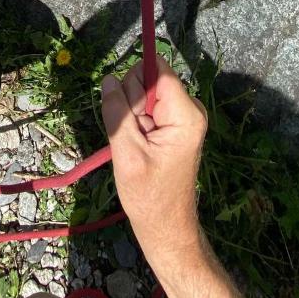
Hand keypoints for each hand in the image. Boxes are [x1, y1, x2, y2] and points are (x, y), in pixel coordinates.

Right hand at [101, 57, 207, 275]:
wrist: (165, 227)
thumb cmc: (148, 196)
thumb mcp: (126, 153)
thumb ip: (117, 112)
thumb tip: (109, 78)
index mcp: (186, 114)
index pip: (158, 70)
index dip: (135, 82)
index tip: (127, 110)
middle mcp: (189, 109)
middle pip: (149, 79)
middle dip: (132, 102)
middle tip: (132, 139)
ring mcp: (182, 116)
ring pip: (145, 93)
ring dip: (132, 114)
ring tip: (136, 146)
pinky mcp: (173, 125)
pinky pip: (147, 107)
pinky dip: (136, 122)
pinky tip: (138, 147)